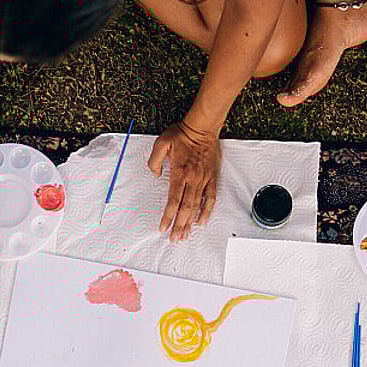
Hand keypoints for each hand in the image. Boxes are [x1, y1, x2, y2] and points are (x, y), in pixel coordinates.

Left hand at [148, 119, 220, 240]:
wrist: (202, 127)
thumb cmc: (182, 134)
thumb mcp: (161, 143)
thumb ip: (154, 161)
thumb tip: (155, 174)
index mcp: (179, 173)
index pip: (173, 200)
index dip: (168, 216)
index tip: (163, 228)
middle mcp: (192, 179)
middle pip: (185, 208)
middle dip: (179, 225)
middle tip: (174, 239)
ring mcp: (203, 179)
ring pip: (197, 206)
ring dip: (191, 222)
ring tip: (186, 235)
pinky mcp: (211, 177)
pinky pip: (211, 197)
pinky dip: (207, 210)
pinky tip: (202, 221)